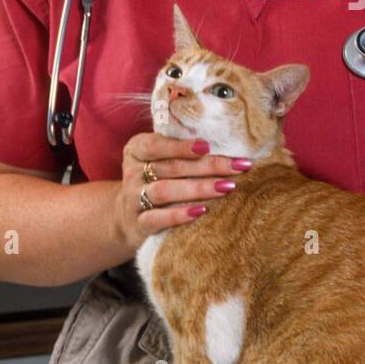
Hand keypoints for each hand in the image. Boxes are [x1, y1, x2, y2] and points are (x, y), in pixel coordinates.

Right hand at [113, 133, 251, 253]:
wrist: (127, 217)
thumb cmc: (156, 179)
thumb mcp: (160, 159)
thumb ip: (182, 149)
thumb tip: (227, 140)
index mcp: (136, 149)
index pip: (157, 144)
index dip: (182, 146)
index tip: (208, 146)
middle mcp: (133, 173)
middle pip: (171, 168)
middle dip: (208, 166)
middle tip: (237, 167)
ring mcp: (133, 199)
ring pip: (164, 191)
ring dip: (198, 188)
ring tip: (226, 187)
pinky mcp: (137, 224)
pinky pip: (156, 219)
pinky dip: (178, 215)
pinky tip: (201, 212)